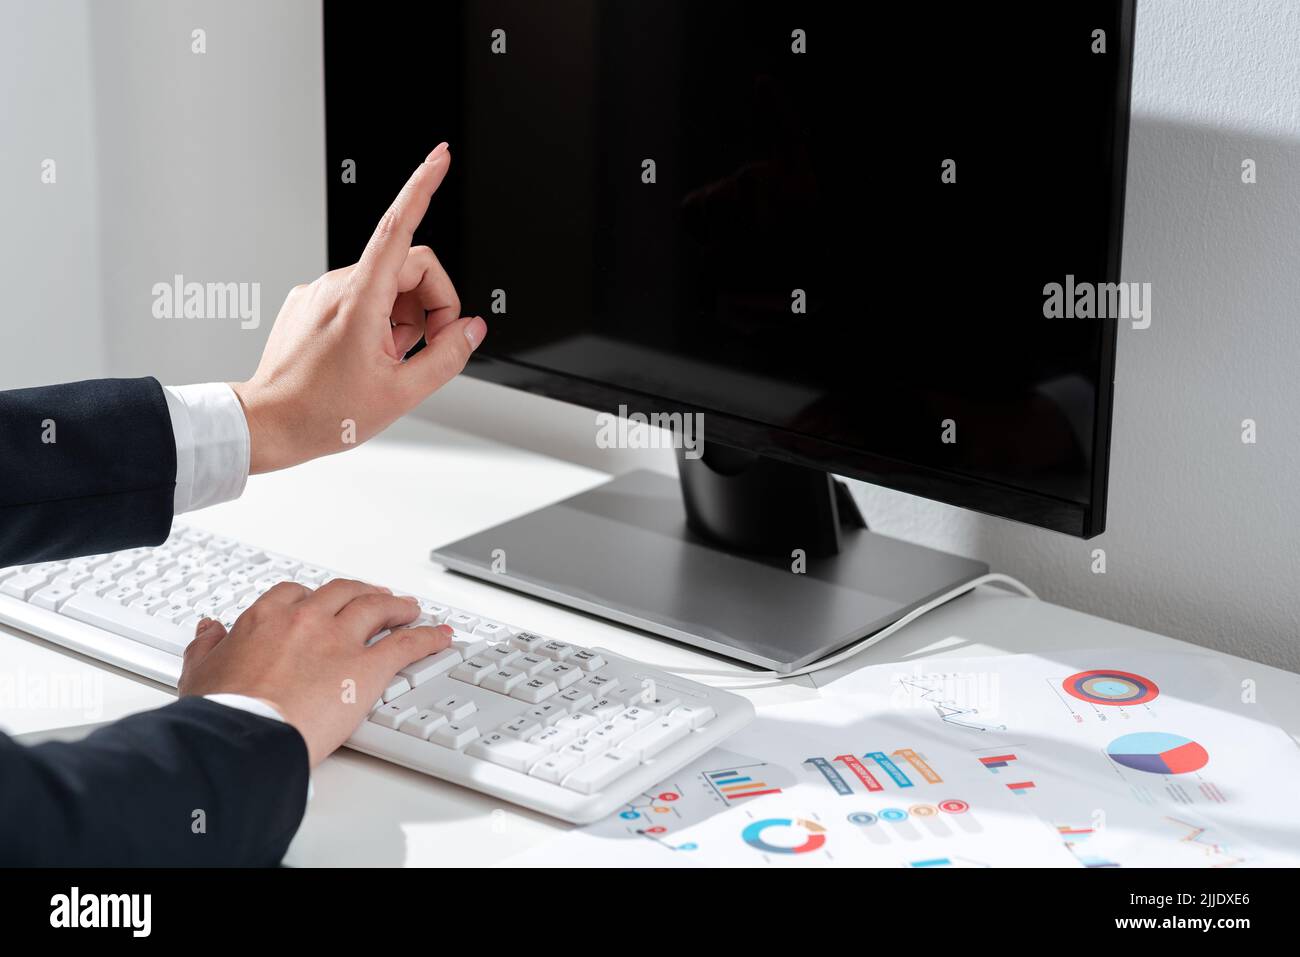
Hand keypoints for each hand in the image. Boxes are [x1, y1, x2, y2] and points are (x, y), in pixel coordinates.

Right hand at [177, 580, 451, 765]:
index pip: (297, 593)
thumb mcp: (200, 671)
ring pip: (378, 608)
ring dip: (398, 606)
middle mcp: (307, 619)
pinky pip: (407, 645)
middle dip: (362, 593)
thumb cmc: (222, 712)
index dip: (316, 598)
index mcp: (266, 617)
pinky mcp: (367, 668)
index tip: (323, 603)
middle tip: (374, 599)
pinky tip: (440, 637)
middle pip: (344, 593)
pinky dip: (427, 638)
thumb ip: (207, 645)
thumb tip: (209, 629)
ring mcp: (340, 640)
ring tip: (410, 609)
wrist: (242, 738)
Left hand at [231, 143, 486, 473]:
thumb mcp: (402, 393)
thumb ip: (448, 356)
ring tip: (389, 359)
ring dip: (404, 318)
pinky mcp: (311, 303)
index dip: (422, 187)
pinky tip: (367, 356)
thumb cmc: (323, 413)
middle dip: (431, 303)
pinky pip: (362, 296)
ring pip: (388, 285)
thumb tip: (471, 330)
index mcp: (360, 300)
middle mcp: (337, 285)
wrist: (268, 425)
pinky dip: (379, 321)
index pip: (399, 228)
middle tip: (426, 347)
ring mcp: (320, 292)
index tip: (440, 158)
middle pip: (409, 266)